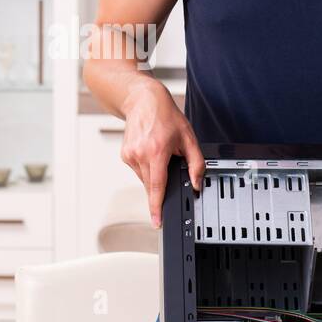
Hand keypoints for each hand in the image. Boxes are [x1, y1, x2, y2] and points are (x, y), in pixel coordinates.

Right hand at [119, 79, 204, 226]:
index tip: (157, 221)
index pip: (157, 186)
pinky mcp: (125, 155)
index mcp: (156, 151)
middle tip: (169, 167)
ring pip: (145, 178)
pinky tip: (151, 152)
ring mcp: (130, 155)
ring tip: (160, 152)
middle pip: (151, 185)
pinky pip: (138, 170)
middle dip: (162, 186)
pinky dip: (147, 167)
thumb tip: (197, 183)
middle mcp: (140, 154)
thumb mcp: (188, 138)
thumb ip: (196, 164)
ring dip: (154, 174)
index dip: (157, 207)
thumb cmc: (165, 116)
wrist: (142, 100)